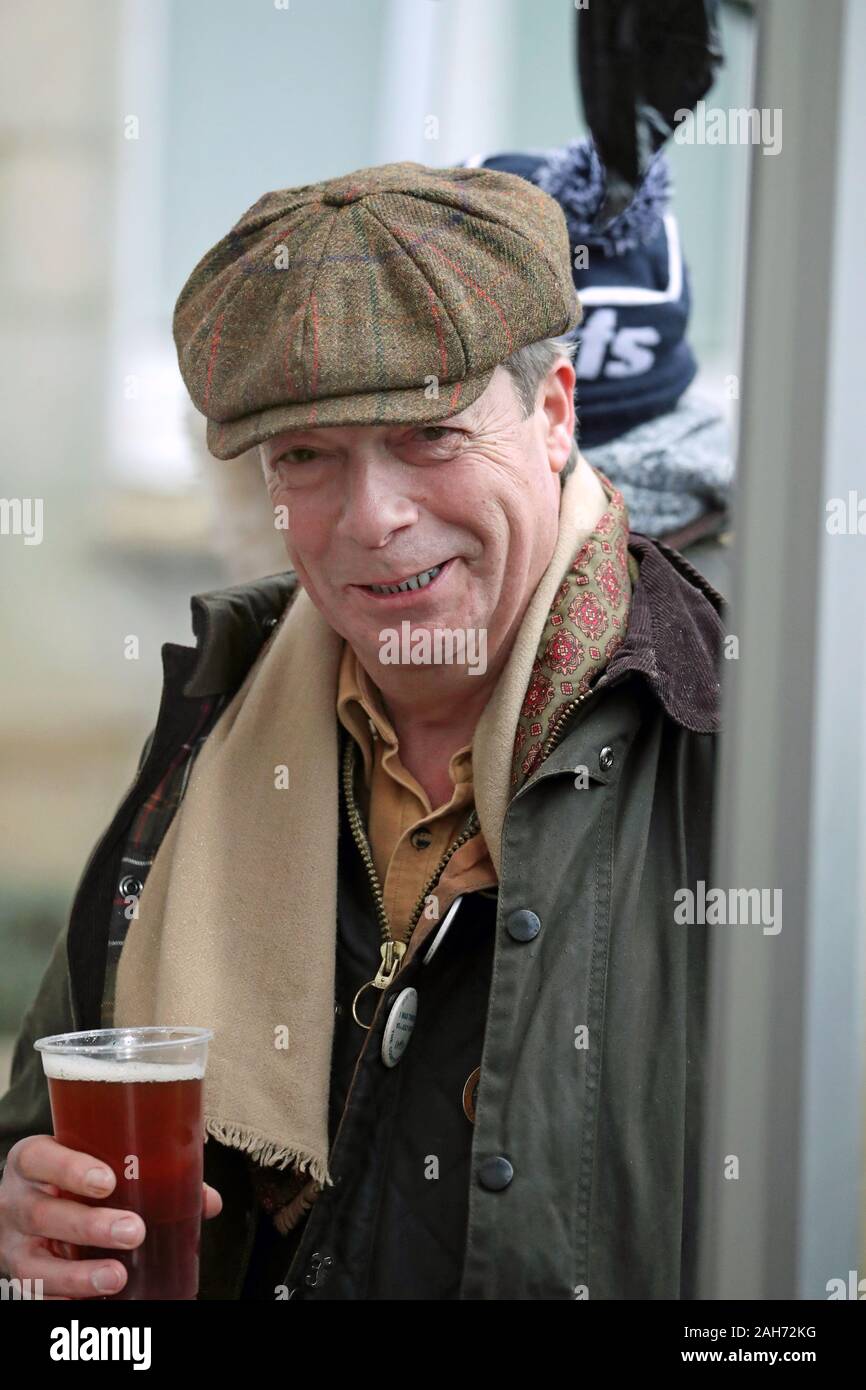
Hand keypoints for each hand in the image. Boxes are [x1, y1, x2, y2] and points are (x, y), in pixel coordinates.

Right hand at [0, 1134, 221, 1298]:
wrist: (27, 1199)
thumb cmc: (72, 1177)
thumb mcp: (95, 1161)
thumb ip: (147, 1173)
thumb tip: (207, 1201)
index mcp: (32, 1161)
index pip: (40, 1158)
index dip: (70, 1169)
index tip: (107, 1180)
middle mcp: (16, 1202)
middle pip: (43, 1214)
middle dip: (89, 1225)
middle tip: (133, 1230)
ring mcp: (15, 1244)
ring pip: (36, 1265)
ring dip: (78, 1275)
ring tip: (117, 1277)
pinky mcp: (21, 1277)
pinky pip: (36, 1295)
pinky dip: (64, 1301)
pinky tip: (94, 1303)